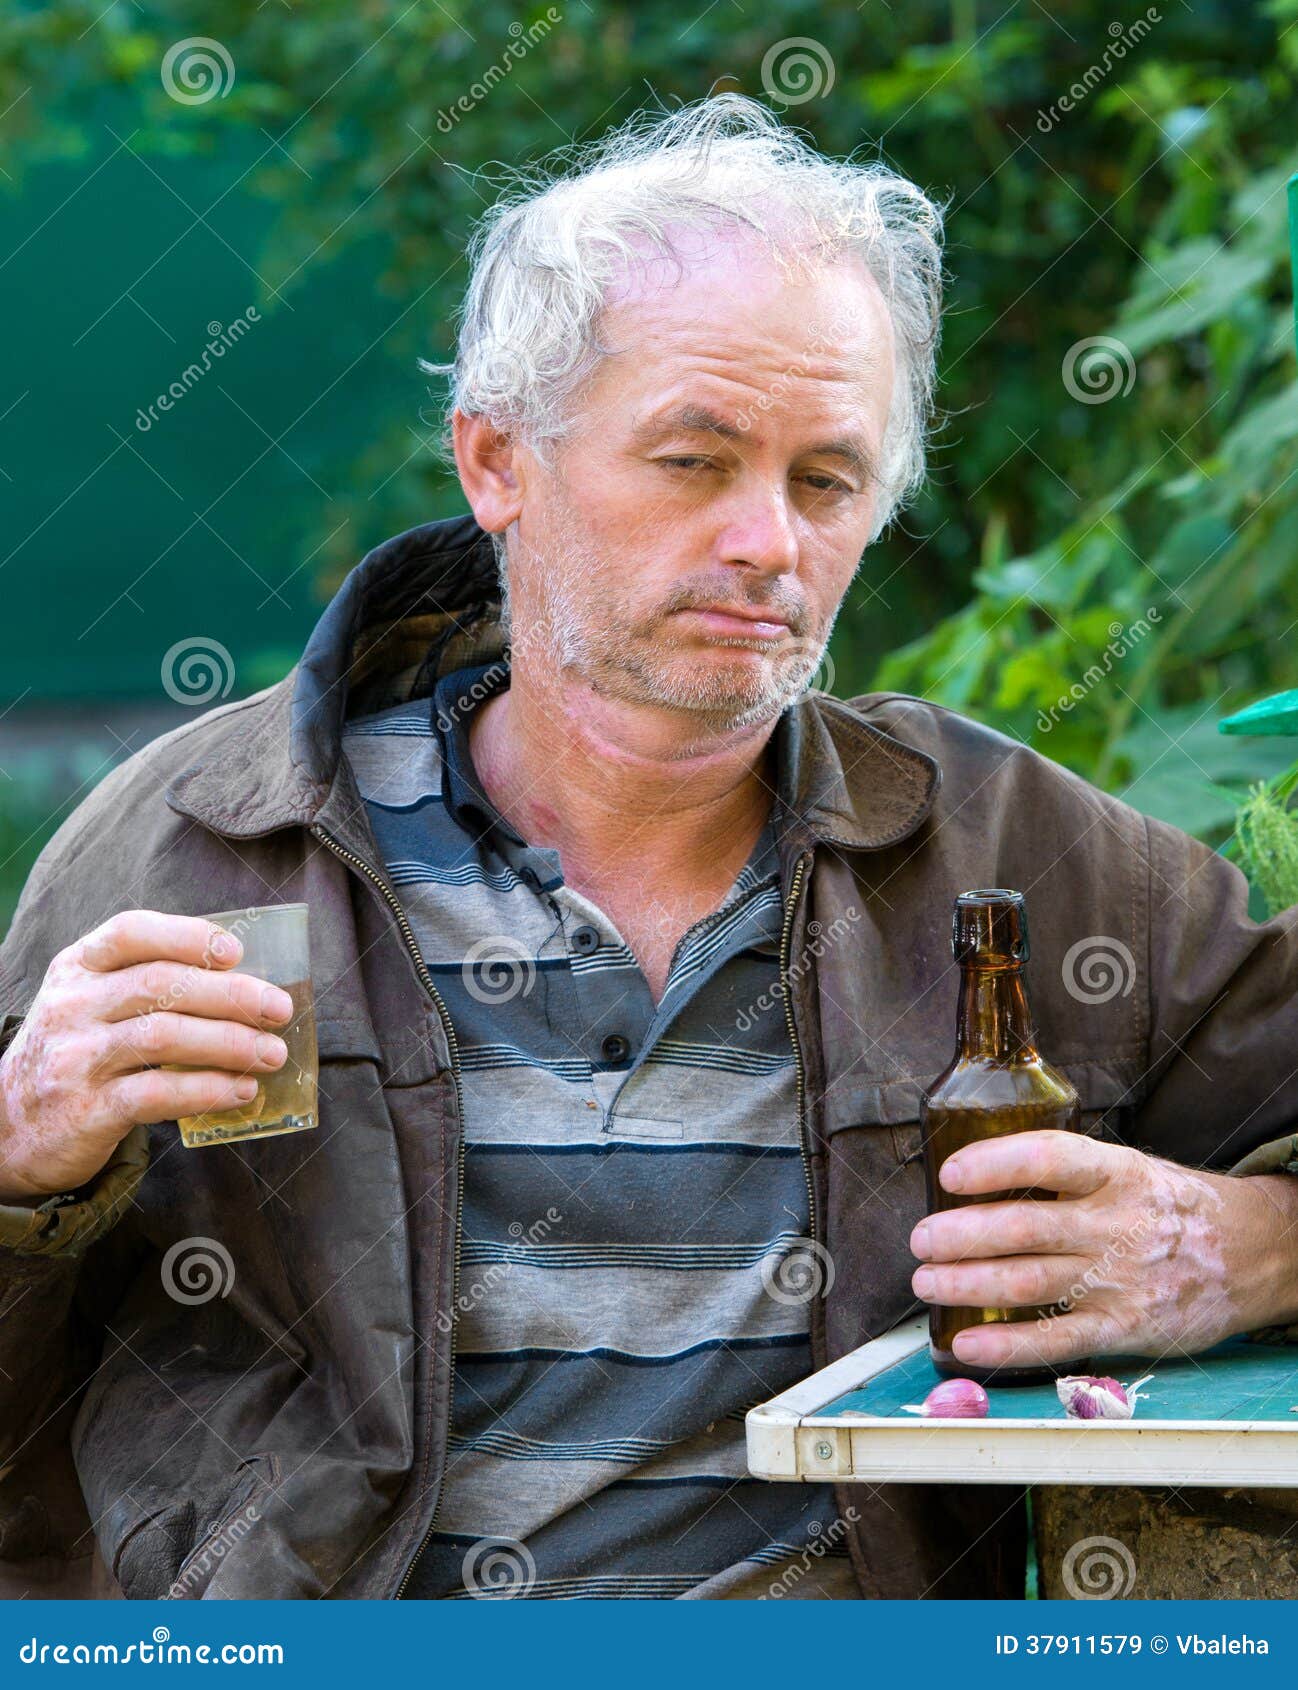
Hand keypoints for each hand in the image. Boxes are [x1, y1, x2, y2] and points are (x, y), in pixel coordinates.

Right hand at [0, 911, 293, 1200]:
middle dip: (231, 994)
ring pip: (164, 1036)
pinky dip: (207, 1089)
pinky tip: (241, 1090)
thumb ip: (145, 983)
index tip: (236, 951)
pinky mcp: (87, 1109)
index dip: (188, 936)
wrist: (9, 1128)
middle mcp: (73, 1005)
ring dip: (230, 1043)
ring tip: (271, 1053)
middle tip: (278, 1008)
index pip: (131, 932)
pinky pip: (157, 1093)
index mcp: (77, 967)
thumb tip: (244, 983)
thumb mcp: (90, 1003)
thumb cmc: (74, 1053)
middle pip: (162, 985)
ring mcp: (77, 1057)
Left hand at [908, 1129, 1297, 1370]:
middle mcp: (1116, 1224)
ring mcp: (1120, 1279)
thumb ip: (1066, 1175)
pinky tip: (969, 1342)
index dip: (995, 1163)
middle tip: (921, 1240)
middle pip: (1026, 1228)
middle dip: (962, 1235)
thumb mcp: (1128, 1169)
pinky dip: (1009, 1345)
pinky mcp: (1125, 1327)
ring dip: (969, 1284)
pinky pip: (1058, 1340)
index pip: (1050, 1158)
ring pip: (1031, 1282)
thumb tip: (981, 1179)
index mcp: (1116, 1173)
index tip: (950, 1173)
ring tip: (926, 1282)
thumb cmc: (1169, 1207)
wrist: (1253, 1252)